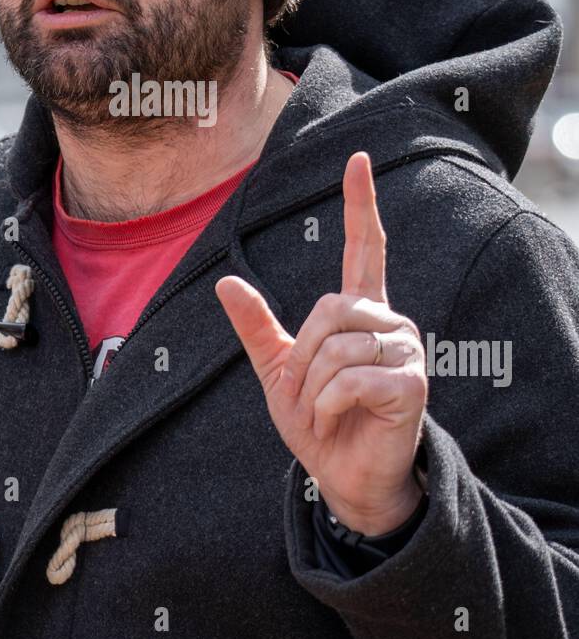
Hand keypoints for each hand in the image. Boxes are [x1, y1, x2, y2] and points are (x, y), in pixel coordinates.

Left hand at [215, 151, 427, 536]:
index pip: (364, 246)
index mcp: (358, 312)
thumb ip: (257, 326)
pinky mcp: (412, 384)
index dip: (360, 204)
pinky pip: (353, 378)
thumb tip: (225, 282)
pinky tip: (339, 419)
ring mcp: (406, 351)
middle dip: (302, 357)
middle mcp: (388, 322)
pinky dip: (330, 404)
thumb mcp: (277, 372)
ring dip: (313, 388)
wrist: (343, 477)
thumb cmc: (319, 421)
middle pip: (330, 307)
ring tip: (323, 411)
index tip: (357, 160)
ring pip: (338, 345)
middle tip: (306, 396)